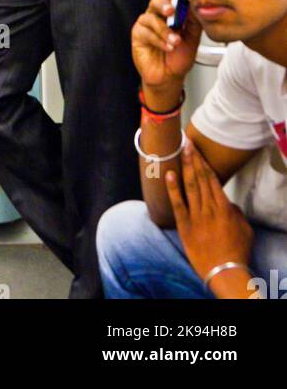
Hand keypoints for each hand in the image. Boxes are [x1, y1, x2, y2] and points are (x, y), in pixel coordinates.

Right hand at [132, 0, 202, 101]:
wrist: (170, 77)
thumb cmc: (179, 57)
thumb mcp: (192, 38)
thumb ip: (193, 21)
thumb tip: (194, 5)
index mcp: (171, 14)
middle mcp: (157, 16)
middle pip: (156, 0)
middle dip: (163, 4)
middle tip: (171, 10)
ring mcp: (146, 25)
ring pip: (151, 18)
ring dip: (165, 31)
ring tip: (174, 42)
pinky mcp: (138, 35)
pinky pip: (145, 32)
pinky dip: (159, 40)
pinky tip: (167, 47)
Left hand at [167, 141, 254, 295]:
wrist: (224, 271)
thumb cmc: (237, 251)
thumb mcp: (244, 228)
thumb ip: (235, 211)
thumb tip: (227, 203)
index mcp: (224, 207)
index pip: (212, 179)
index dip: (204, 163)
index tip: (198, 150)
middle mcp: (209, 208)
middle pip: (200, 178)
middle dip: (193, 158)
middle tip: (187, 142)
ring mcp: (195, 216)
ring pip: (189, 186)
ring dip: (185, 167)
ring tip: (180, 150)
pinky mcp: (184, 226)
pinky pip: (177, 204)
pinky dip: (172, 189)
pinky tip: (169, 174)